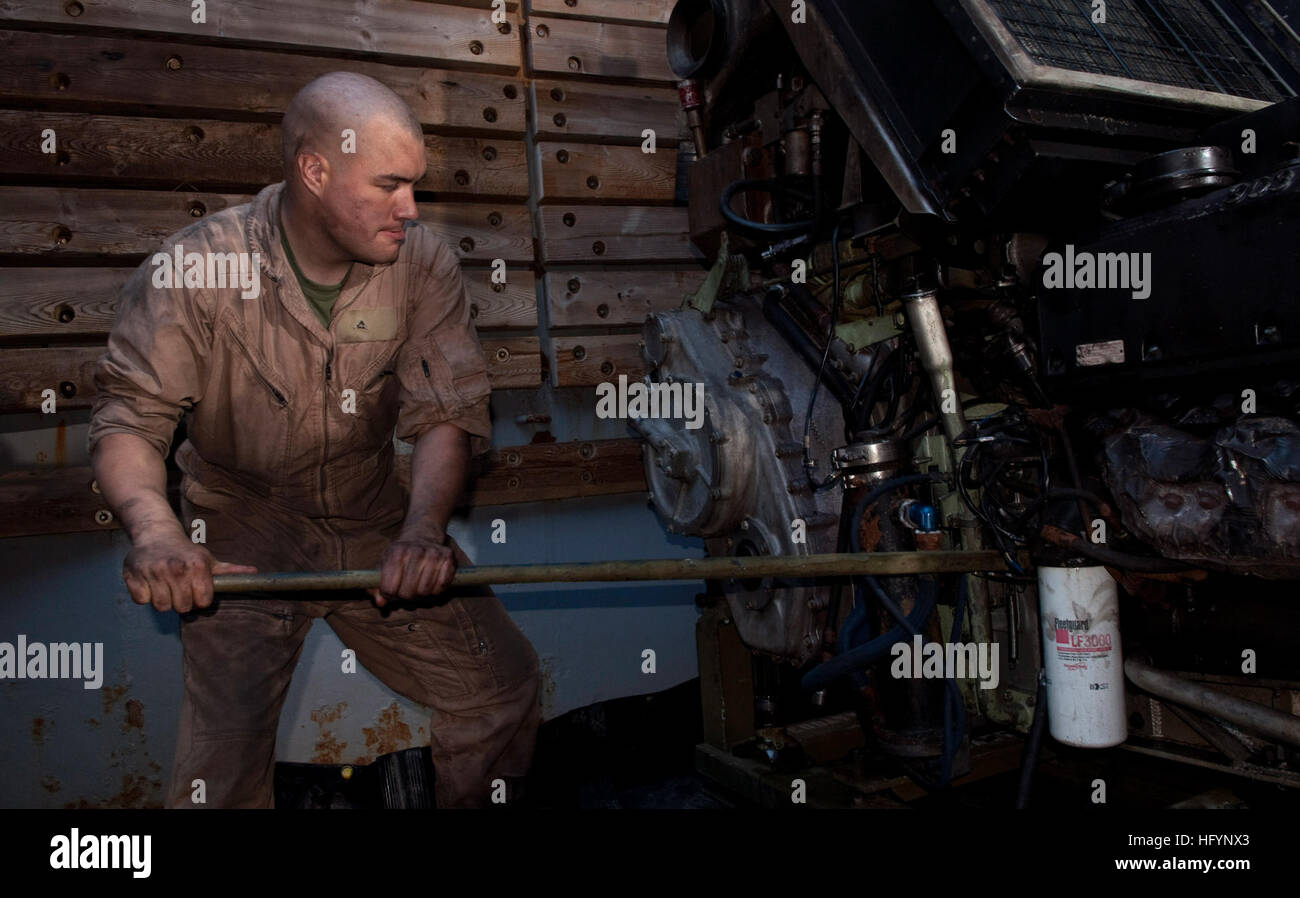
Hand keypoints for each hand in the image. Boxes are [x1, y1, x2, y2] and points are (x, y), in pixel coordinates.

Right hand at [123, 532, 257, 612]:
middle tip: (178, 588)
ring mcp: (153, 571)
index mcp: (196, 565)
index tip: (195, 590)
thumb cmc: (185, 551)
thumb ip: (229, 571)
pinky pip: (141, 600)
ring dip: (163, 600)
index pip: (202, 602)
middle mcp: (175, 568)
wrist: (156, 533)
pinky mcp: (132, 575)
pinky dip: (144, 595)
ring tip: (165, 585)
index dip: (200, 598)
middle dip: (181, 601)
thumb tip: (254, 573)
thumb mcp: (208, 559)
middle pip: (182, 607)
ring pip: (161, 606)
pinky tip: (150, 583)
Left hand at [367, 536, 455, 606]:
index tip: (391, 591)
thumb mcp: (384, 565)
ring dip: (421, 595)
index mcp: (396, 553)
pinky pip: (441, 587)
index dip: (389, 595)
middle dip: (405, 597)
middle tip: (406, 591)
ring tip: (418, 587)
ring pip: (425, 592)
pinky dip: (436, 591)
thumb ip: (376, 585)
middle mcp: (416, 551)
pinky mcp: (448, 558)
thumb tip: (380, 603)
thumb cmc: (400, 555)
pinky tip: (431, 584)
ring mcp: (434, 554)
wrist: (422, 535)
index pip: (389, 588)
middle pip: (407, 593)